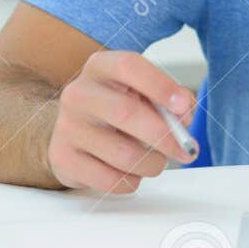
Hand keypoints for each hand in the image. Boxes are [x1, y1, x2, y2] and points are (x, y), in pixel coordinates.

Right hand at [46, 50, 196, 192]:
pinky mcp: (62, 159)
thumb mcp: (145, 92)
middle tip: (185, 150)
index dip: (160, 86)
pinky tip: (132, 172)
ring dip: (152, 164)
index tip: (183, 106)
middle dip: (165, 136)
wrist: (77, 130)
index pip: (129, 66)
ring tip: (156, 161)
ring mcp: (67, 127)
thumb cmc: (119, 106)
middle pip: (126, 112)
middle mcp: (79, 93)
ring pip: (123, 154)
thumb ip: (171, 99)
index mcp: (101, 67)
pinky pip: (110, 180)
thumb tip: (183, 115)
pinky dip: (132, 181)